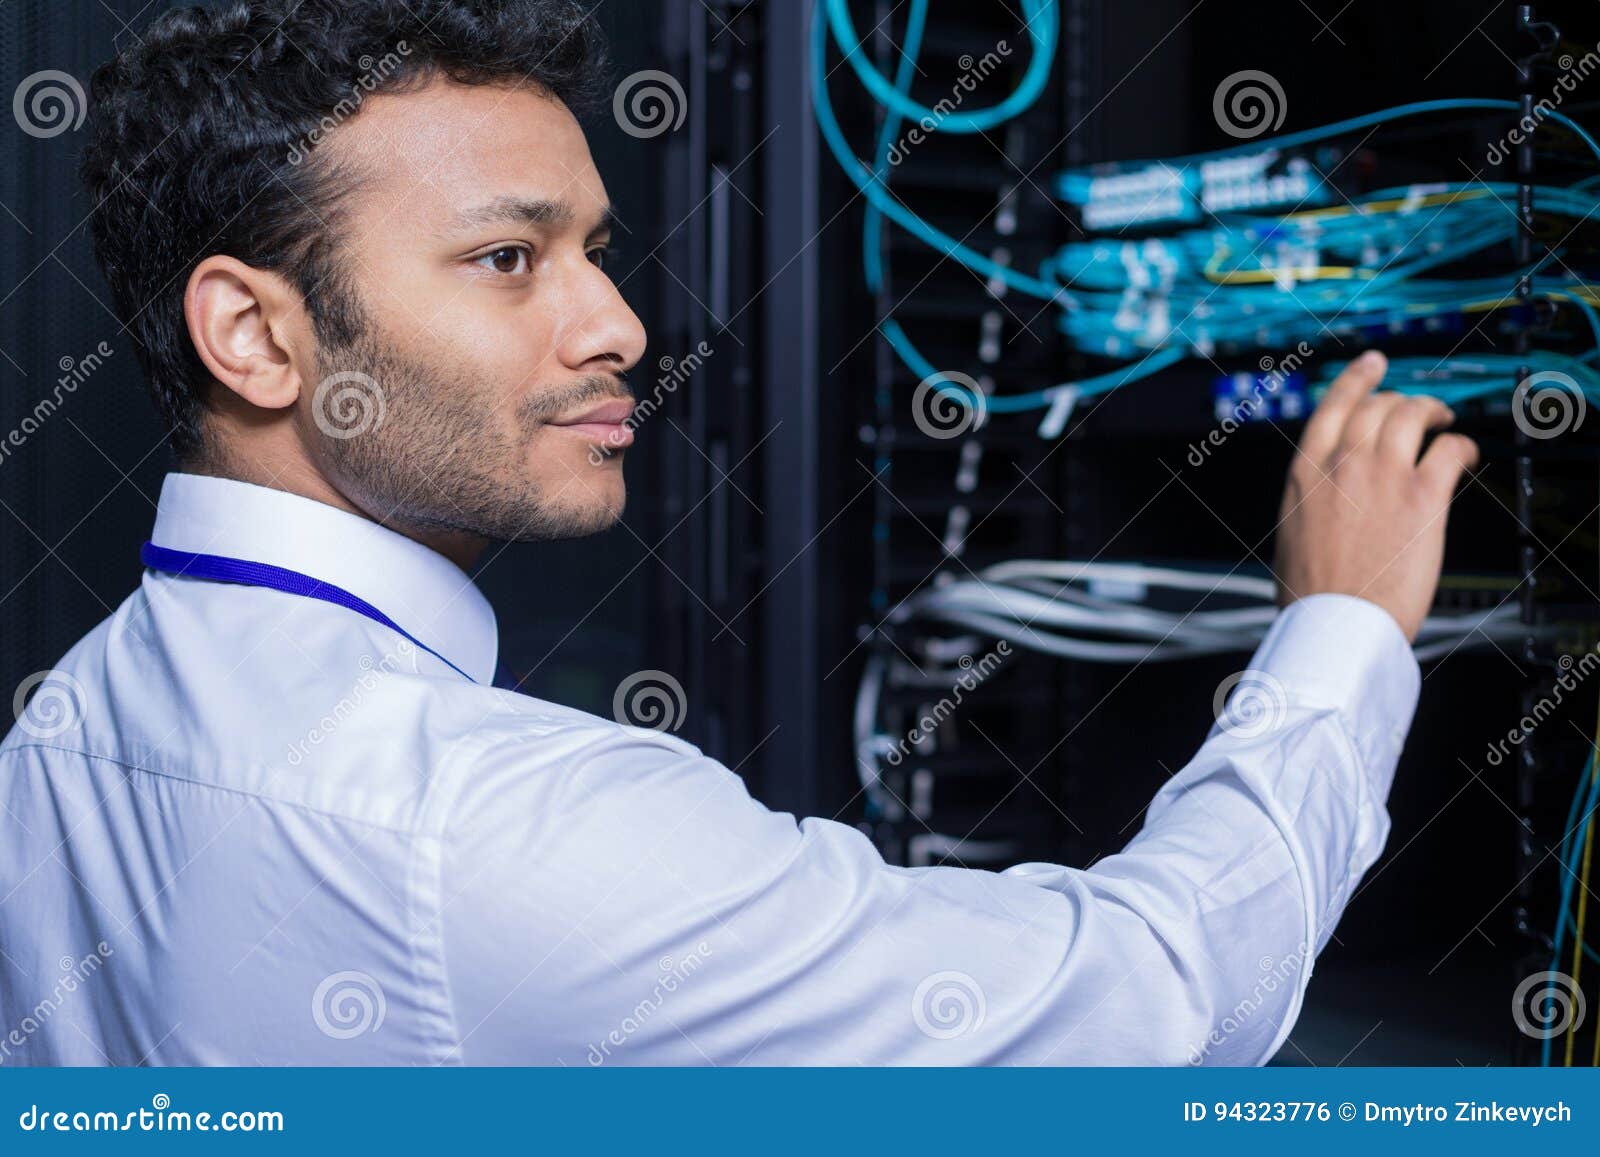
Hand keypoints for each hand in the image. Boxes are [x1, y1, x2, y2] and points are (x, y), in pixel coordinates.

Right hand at [1273, 350, 1479, 641]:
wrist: (1335, 625)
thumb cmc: (1309, 595)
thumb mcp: (1290, 533)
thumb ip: (1309, 501)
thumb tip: (1321, 496)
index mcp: (1304, 473)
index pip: (1333, 406)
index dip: (1358, 378)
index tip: (1374, 363)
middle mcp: (1343, 464)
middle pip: (1378, 405)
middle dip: (1400, 399)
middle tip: (1418, 409)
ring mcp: (1384, 477)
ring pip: (1413, 415)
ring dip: (1432, 412)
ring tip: (1443, 422)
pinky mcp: (1423, 498)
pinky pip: (1450, 449)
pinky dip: (1462, 445)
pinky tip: (1466, 455)